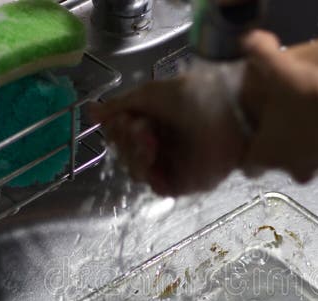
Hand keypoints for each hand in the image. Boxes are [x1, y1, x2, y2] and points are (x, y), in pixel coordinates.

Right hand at [90, 71, 246, 195]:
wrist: (227, 110)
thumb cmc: (192, 95)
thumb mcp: (149, 94)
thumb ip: (118, 106)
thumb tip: (90, 112)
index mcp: (155, 120)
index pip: (122, 133)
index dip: (117, 129)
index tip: (123, 119)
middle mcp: (163, 143)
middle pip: (126, 154)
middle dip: (126, 141)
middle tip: (139, 128)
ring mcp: (174, 164)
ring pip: (138, 172)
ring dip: (136, 156)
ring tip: (150, 141)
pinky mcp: (187, 182)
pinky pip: (159, 187)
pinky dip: (151, 175)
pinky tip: (153, 160)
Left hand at [239, 31, 317, 181]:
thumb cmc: (313, 101)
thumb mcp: (281, 71)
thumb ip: (260, 54)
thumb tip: (252, 42)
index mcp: (265, 154)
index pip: (248, 165)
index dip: (249, 150)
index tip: (254, 136)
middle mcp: (289, 169)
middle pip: (278, 163)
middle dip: (280, 145)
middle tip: (285, 122)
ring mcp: (317, 170)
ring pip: (306, 161)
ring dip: (307, 144)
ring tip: (313, 117)